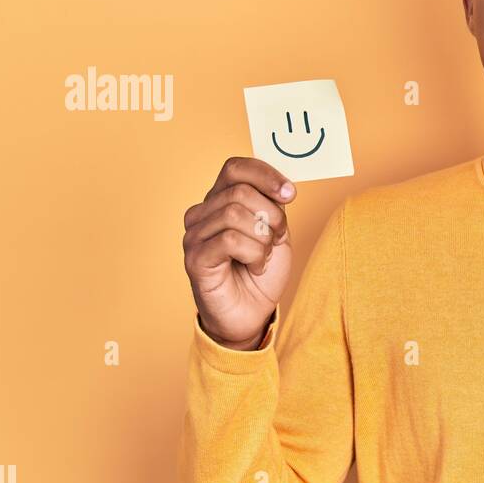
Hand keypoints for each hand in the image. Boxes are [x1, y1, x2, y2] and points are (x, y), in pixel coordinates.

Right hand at [182, 157, 296, 349]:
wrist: (252, 314)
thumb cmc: (261, 272)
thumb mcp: (275, 232)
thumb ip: (274, 205)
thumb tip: (283, 185)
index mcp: (219, 201)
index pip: (235, 168)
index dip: (266, 175)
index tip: (290, 193)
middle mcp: (201, 214)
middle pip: (240, 191)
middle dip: (272, 215)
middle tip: (277, 239)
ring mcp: (194, 236)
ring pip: (235, 214)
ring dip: (263, 239)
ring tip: (262, 257)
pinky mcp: (195, 258)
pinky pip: (230, 240)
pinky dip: (253, 254)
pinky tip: (254, 267)